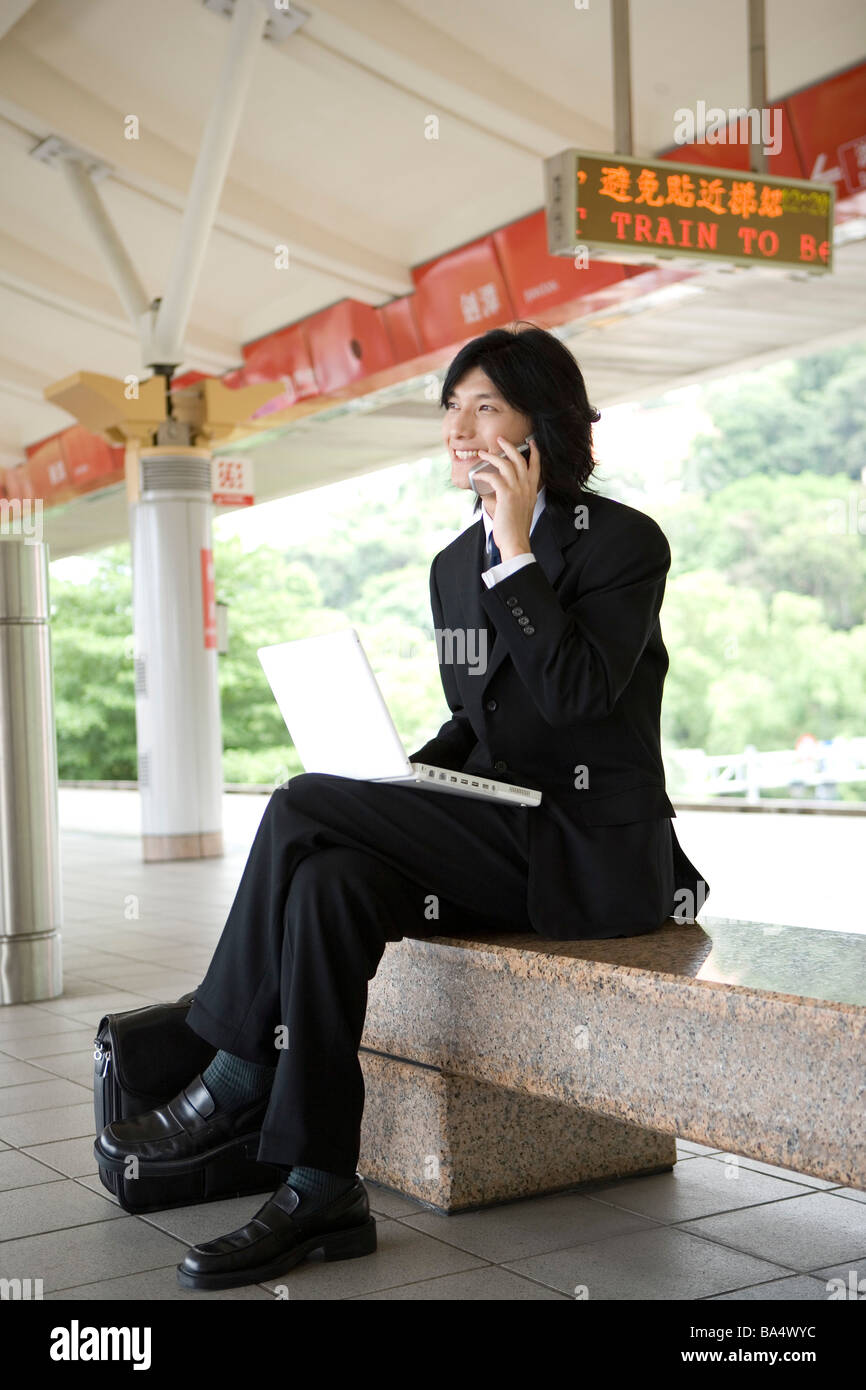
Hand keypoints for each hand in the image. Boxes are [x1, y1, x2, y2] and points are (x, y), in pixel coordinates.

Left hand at [476, 435, 540, 559]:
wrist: (516, 542)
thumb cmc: (515, 530)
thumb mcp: (522, 510)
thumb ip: (515, 498)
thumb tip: (500, 493)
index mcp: (532, 491)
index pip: (536, 466)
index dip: (535, 452)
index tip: (531, 442)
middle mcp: (527, 488)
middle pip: (520, 459)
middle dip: (509, 446)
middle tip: (500, 439)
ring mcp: (518, 490)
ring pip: (506, 464)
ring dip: (492, 456)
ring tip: (482, 453)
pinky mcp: (507, 495)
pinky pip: (494, 477)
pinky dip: (483, 474)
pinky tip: (476, 474)